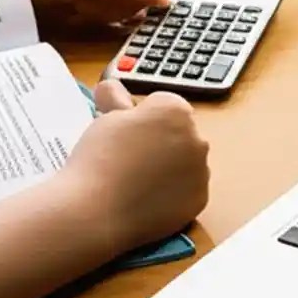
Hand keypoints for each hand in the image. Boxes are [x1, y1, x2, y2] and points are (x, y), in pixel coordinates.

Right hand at [59, 80, 208, 253]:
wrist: (96, 210)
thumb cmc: (99, 159)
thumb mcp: (105, 118)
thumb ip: (116, 98)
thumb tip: (111, 87)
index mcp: (175, 111)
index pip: (163, 104)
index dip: (142, 117)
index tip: (126, 132)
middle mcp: (196, 138)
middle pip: (179, 132)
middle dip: (160, 140)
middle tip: (130, 157)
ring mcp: (201, 171)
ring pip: (186, 162)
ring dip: (169, 166)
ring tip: (136, 180)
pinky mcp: (199, 200)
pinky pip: (188, 190)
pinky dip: (173, 192)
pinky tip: (147, 197)